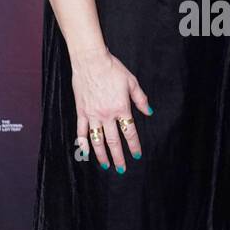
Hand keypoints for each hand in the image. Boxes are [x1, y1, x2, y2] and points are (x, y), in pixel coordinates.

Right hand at [70, 46, 150, 172]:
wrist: (91, 61)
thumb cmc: (112, 69)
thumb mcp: (131, 82)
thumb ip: (140, 99)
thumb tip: (149, 112)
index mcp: (121, 108)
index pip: (129, 132)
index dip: (134, 145)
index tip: (137, 155)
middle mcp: (106, 114)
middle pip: (113, 141)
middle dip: (119, 156)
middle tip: (121, 168)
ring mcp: (92, 114)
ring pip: (97, 140)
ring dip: (102, 155)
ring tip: (106, 165)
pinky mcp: (81, 111)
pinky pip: (81, 131)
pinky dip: (83, 143)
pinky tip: (86, 153)